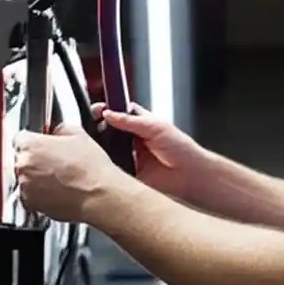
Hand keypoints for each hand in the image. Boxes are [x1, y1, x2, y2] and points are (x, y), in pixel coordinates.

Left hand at [14, 122, 127, 222]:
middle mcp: (23, 165)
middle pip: (21, 158)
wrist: (99, 196)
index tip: (41, 145)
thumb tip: (55, 131)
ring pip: (24, 177)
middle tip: (54, 162)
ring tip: (57, 178)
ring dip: (35, 177)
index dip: (34, 141)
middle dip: (35, 159)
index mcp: (30, 144)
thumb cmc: (91, 169)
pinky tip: (56, 190)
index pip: (21, 138)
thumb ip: (59, 128)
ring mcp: (24, 185)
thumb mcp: (78, 134)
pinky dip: (38, 193)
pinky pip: (28, 195)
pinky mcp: (30, 203)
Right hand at [92, 102, 208, 200]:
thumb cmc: (181, 148)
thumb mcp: (155, 127)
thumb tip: (108, 113)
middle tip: (93, 125)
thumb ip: (130, 120)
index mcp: (141, 123)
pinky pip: (112, 166)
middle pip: (109, 129)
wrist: (190, 175)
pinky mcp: (128, 172)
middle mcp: (133, 139)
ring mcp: (130, 155)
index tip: (98, 109)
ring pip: (108, 148)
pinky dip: (106, 163)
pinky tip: (101, 160)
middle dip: (99, 126)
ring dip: (101, 146)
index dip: (108, 109)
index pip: (119, 112)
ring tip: (94, 142)